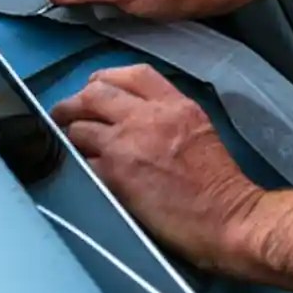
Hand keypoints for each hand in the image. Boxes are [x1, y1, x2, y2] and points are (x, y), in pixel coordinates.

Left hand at [51, 64, 264, 269]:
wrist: (228, 217)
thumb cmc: (220, 185)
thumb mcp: (200, 131)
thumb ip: (168, 118)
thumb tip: (135, 121)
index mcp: (175, 105)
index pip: (132, 74)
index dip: (106, 78)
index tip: (94, 88)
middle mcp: (148, 116)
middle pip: (96, 93)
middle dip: (73, 102)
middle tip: (63, 114)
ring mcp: (128, 143)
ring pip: (80, 125)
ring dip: (70, 134)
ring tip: (67, 143)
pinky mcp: (114, 173)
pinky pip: (82, 160)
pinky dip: (77, 163)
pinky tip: (79, 170)